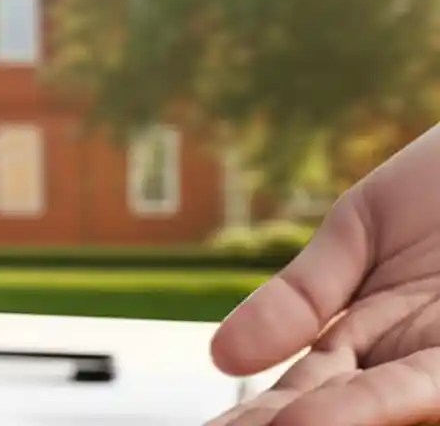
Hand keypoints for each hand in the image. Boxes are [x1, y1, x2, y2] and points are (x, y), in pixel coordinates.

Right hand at [209, 123, 439, 424]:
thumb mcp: (361, 233)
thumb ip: (299, 297)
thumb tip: (221, 356)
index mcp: (375, 331)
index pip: (303, 387)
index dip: (253, 411)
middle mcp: (414, 358)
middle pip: (329, 407)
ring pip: (374, 408)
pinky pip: (418, 390)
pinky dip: (365, 407)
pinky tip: (308, 421)